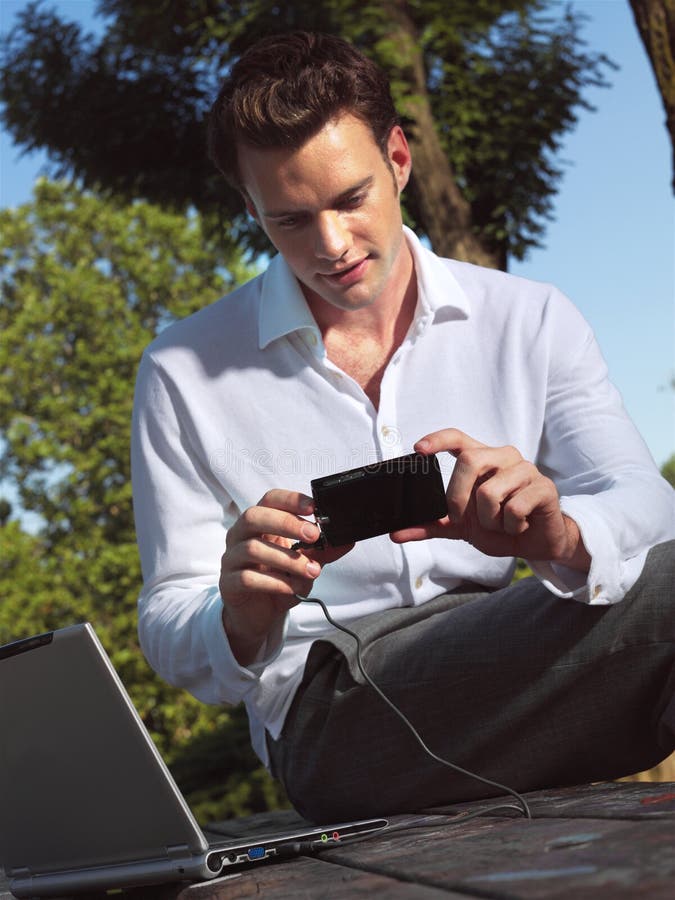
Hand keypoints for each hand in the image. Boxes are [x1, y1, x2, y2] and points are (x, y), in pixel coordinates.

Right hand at [219, 489, 351, 664]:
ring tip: (311, 571)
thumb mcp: (305, 564)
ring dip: (288, 559)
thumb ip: (322, 551)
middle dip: (286, 523)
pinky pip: (247, 578)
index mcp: (260, 523)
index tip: (314, 508)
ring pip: (253, 548)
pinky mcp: (228, 584)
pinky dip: (274, 582)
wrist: (259, 615)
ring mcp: (231, 559)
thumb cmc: (279, 581)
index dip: (290, 499)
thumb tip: (347, 540)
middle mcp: (240, 536)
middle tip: (314, 535)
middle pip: (254, 516)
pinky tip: (291, 588)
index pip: (270, 499)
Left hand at [391, 428, 589, 569]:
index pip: (458, 438)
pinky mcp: (544, 487)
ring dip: (489, 520)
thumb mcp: (460, 527)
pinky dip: (510, 527)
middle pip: (469, 461)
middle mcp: (503, 457)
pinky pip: (515, 508)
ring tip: (499, 524)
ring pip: (490, 491)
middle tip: (462, 517)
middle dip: (458, 497)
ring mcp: (526, 469)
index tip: (419, 449)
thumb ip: (431, 525)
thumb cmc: (498, 527)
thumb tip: (395, 534)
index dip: (437, 439)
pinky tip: (518, 526)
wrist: (536, 544)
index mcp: (482, 459)